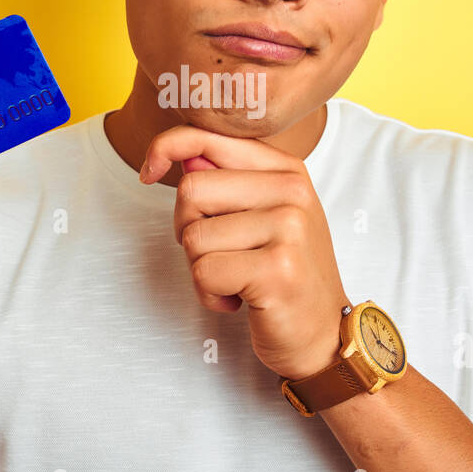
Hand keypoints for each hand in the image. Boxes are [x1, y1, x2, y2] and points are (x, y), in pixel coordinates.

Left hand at [139, 126, 347, 380]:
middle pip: (191, 190)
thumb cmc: (285, 274)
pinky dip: (209, 295)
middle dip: (187, 230)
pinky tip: (239, 300)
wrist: (323, 334)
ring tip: (236, 280)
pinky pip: (204, 273)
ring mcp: (289, 229)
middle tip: (220, 254)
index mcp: (287, 170)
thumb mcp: (265, 216)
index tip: (149, 171)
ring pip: (194, 237)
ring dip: (201, 270)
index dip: (166, 147)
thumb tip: (182, 155)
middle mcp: (292, 192)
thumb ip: (227, 181)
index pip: (208, 137)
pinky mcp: (277, 270)